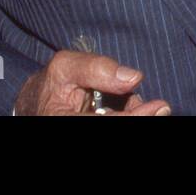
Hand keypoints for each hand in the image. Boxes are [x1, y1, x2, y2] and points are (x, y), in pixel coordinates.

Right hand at [13, 50, 170, 115]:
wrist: (36, 105)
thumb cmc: (51, 84)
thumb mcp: (65, 67)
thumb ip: (96, 68)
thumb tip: (134, 77)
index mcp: (63, 119)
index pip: (107, 122)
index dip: (136, 116)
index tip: (159, 106)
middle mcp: (77, 126)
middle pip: (120, 123)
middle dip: (139, 115)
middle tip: (158, 106)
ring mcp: (89, 127)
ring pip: (123, 122)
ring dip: (133, 113)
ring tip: (127, 101)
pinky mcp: (96, 126)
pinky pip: (119, 120)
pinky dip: (128, 114)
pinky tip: (124, 107)